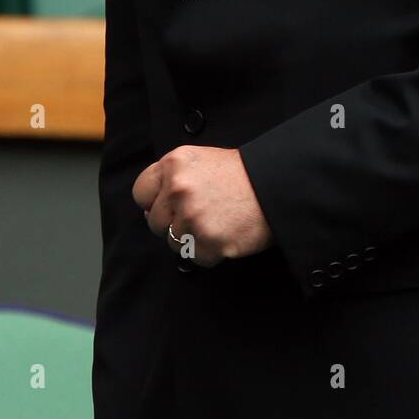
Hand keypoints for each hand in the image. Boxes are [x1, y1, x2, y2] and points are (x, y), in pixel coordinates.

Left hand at [132, 145, 273, 265]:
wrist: (277, 185)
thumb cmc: (242, 174)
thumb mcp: (201, 160)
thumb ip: (172, 178)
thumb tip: (149, 208)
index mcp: (174, 164)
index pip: (141, 192)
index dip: (154, 202)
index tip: (169, 206)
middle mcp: (178, 188)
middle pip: (154, 222)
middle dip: (174, 223)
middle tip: (201, 215)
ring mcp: (191, 216)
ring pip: (173, 242)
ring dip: (193, 239)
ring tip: (217, 222)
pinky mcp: (207, 240)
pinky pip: (196, 257)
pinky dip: (210, 252)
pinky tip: (226, 234)